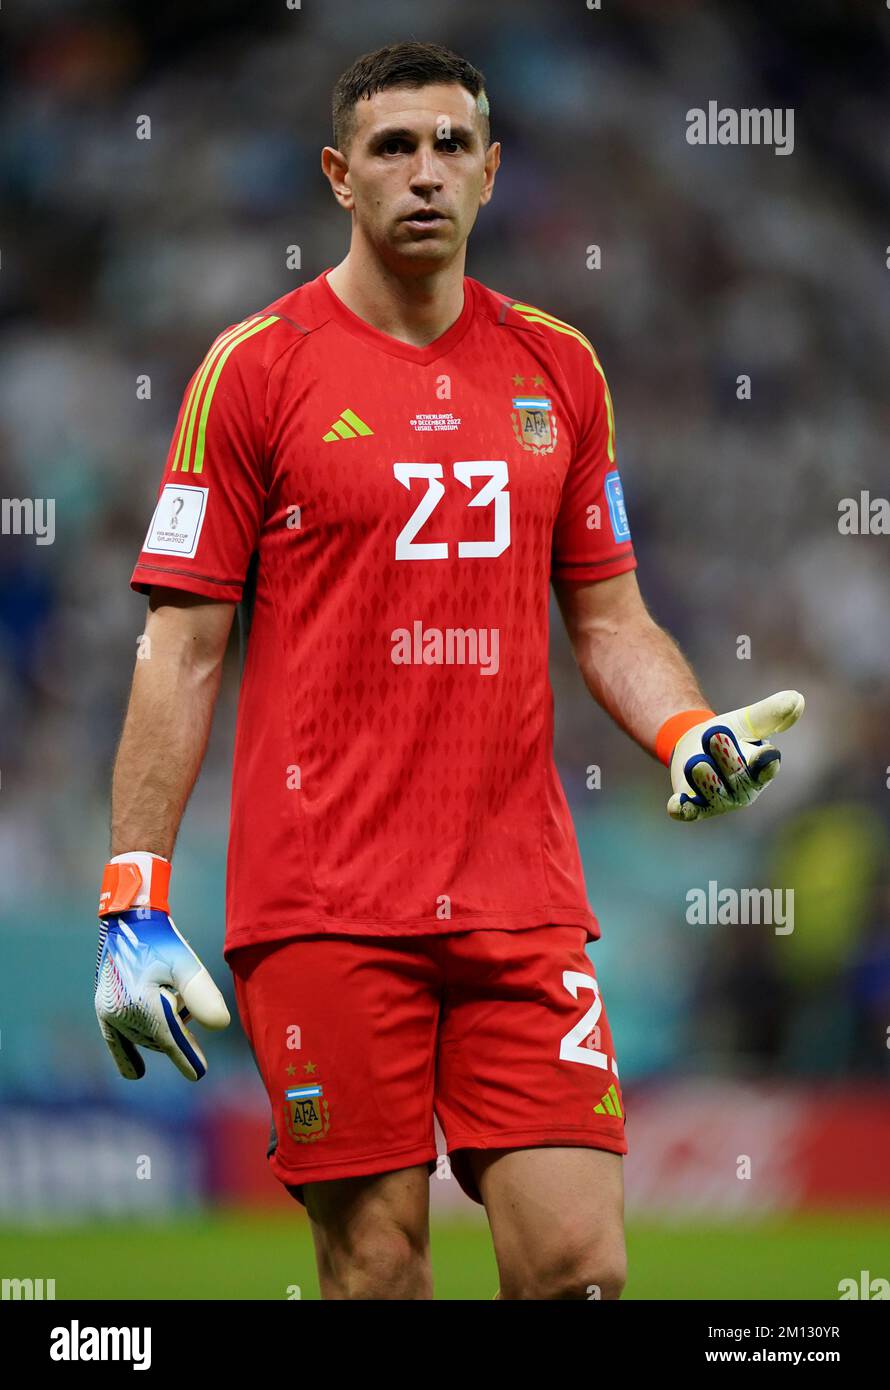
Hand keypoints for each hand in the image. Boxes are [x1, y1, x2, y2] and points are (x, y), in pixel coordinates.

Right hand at [95, 907, 229, 1080]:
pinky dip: (126, 1057)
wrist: (129, 921)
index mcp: (143, 1004)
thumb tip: (221, 1025)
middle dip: (177, 1026)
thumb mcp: (186, 963)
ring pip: (144, 1037)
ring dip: (160, 1028)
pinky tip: (136, 1074)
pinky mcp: (104, 1010)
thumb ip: (201, 993)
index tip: (199, 1074)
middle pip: (160, 1038)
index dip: (187, 1057)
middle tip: (180, 996)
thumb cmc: (162, 941)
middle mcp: (122, 1014)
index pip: (171, 1040)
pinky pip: (116, 1043)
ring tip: (167, 998)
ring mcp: (110, 1013)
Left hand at [666, 690, 804, 822]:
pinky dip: (683, 809)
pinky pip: (689, 812)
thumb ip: (771, 713)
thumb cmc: (727, 733)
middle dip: (726, 757)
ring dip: (704, 779)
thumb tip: (797, 699)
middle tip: (713, 734)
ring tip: (695, 763)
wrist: (693, 742)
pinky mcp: (694, 808)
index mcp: (761, 770)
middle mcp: (743, 791)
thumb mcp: (747, 721)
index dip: (764, 762)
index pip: (766, 768)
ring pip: (712, 794)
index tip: (765, 753)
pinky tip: (675, 804)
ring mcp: (719, 801)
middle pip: (736, 776)